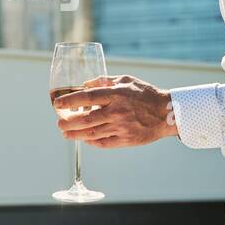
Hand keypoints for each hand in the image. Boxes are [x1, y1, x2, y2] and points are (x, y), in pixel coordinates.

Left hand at [52, 75, 177, 147]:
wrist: (167, 113)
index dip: (70, 101)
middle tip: (59, 124)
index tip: (57, 104)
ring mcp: (121, 127)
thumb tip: (85, 84)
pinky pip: (103, 143)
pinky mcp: (126, 140)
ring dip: (76, 135)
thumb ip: (104, 81)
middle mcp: (117, 112)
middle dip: (68, 123)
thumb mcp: (126, 80)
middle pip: (86, 119)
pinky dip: (91, 142)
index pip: (87, 98)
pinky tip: (84, 139)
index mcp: (116, 95)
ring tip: (65, 133)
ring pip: (92, 133)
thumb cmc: (145, 94)